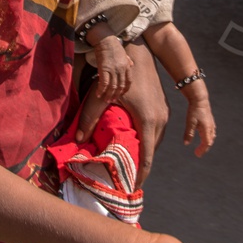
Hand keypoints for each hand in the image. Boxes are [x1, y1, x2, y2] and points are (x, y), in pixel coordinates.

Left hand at [78, 41, 165, 179]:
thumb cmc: (118, 75)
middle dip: (142, 166)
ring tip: (132, 165)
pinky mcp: (164, 108)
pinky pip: (158, 131)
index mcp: (148, 120)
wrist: (137, 55)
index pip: (148, 156)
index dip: (142, 174)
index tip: (133, 188)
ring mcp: (165, 113)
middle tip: (127, 179)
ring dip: (146, 152)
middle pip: (153, 151)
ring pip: (157, 141)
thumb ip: (90, 117)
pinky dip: (149, 141)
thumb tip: (77, 139)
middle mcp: (161, 119)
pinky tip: (137, 143)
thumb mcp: (101, 97)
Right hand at [90, 37, 131, 103]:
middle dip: (116, 94)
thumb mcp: (124, 53)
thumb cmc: (113, 45)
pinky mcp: (104, 69)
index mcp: (127, 66)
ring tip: (106, 100)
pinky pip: (104, 83)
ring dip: (109, 95)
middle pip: (120, 86)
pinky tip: (98, 94)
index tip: (121, 94)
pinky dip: (101, 90)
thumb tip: (131, 64)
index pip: (128, 81)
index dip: (125, 89)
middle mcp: (121, 69)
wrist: (105, 39)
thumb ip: (128, 60)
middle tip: (112, 100)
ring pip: (112, 86)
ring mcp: (113, 70)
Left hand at [183, 90, 214, 156]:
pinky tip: (203, 137)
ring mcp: (211, 124)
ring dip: (206, 143)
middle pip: (209, 141)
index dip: (202, 150)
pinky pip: (211, 132)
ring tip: (201, 147)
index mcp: (207, 129)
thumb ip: (188, 133)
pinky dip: (208, 137)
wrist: (200, 99)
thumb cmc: (194, 110)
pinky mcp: (210, 121)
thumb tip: (186, 144)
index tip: (197, 154)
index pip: (206, 143)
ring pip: (211, 137)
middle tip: (197, 153)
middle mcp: (211, 128)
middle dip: (204, 148)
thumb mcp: (190, 122)